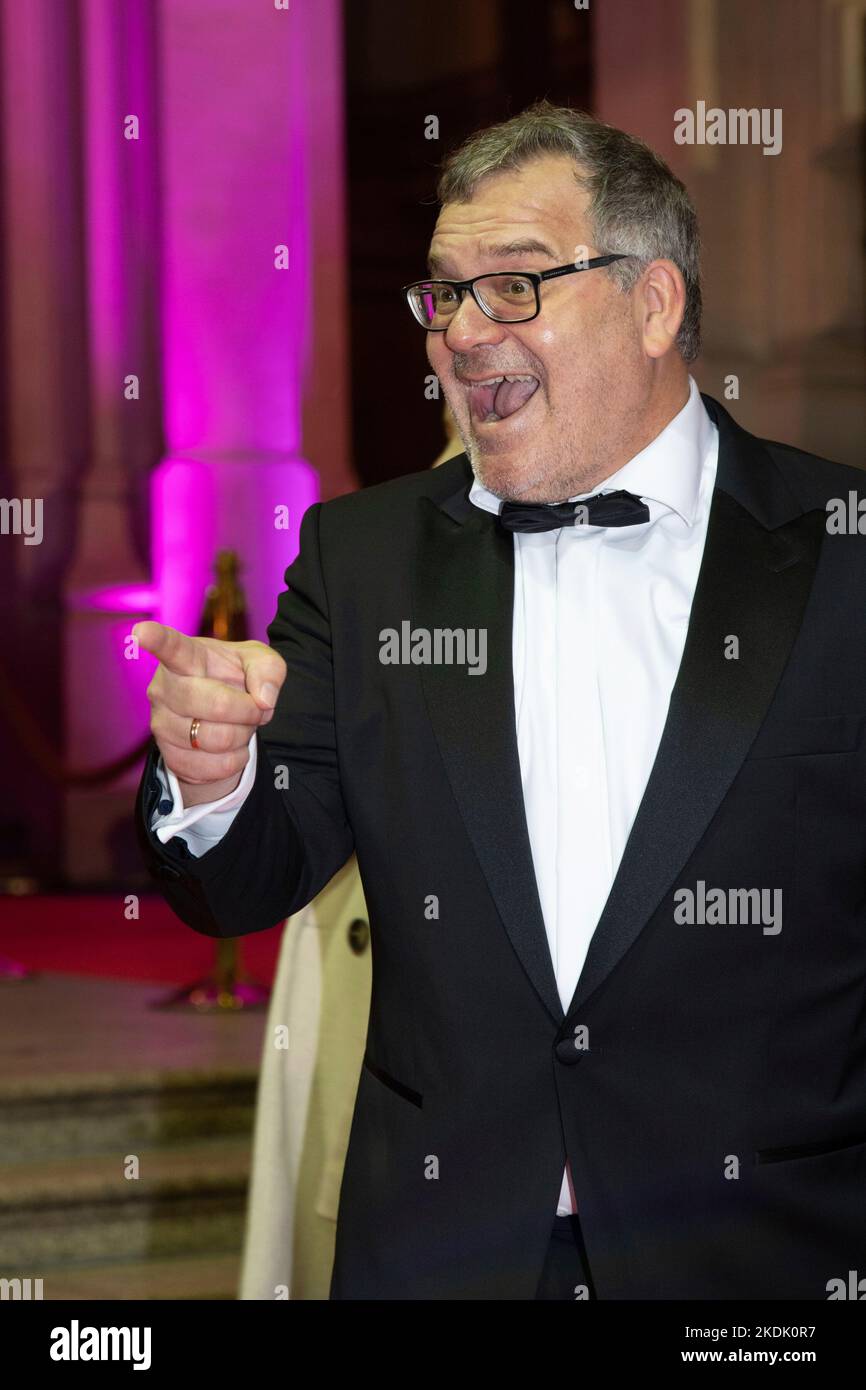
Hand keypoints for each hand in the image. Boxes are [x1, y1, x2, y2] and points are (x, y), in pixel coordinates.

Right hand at [134, 621, 286, 805]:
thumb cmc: (238, 678)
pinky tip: (230, 747)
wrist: (227, 718)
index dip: (156, 639)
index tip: (141, 631)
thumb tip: (264, 698)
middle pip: (216, 704)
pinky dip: (234, 760)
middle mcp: (165, 688)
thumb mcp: (260, 663)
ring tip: (239, 724)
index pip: (170, 647)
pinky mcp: (169, 756)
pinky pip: (212, 768)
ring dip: (242, 736)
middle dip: (248, 710)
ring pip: (215, 739)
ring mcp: (162, 723)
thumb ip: (269, 670)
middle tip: (254, 707)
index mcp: (187, 657)